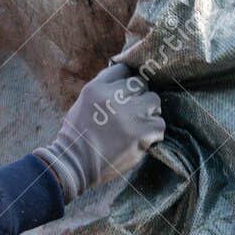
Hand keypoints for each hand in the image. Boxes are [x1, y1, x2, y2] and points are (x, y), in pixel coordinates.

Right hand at [33, 62, 163, 201]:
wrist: (75, 164)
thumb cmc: (77, 136)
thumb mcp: (82, 103)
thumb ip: (102, 89)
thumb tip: (125, 79)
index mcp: (96, 88)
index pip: (122, 70)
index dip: (126, 82)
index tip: (126, 93)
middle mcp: (113, 97)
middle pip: (141, 84)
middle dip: (137, 97)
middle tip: (131, 113)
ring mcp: (129, 114)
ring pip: (154, 101)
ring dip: (148, 113)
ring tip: (136, 126)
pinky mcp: (142, 132)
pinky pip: (159, 124)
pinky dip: (152, 133)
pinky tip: (140, 139)